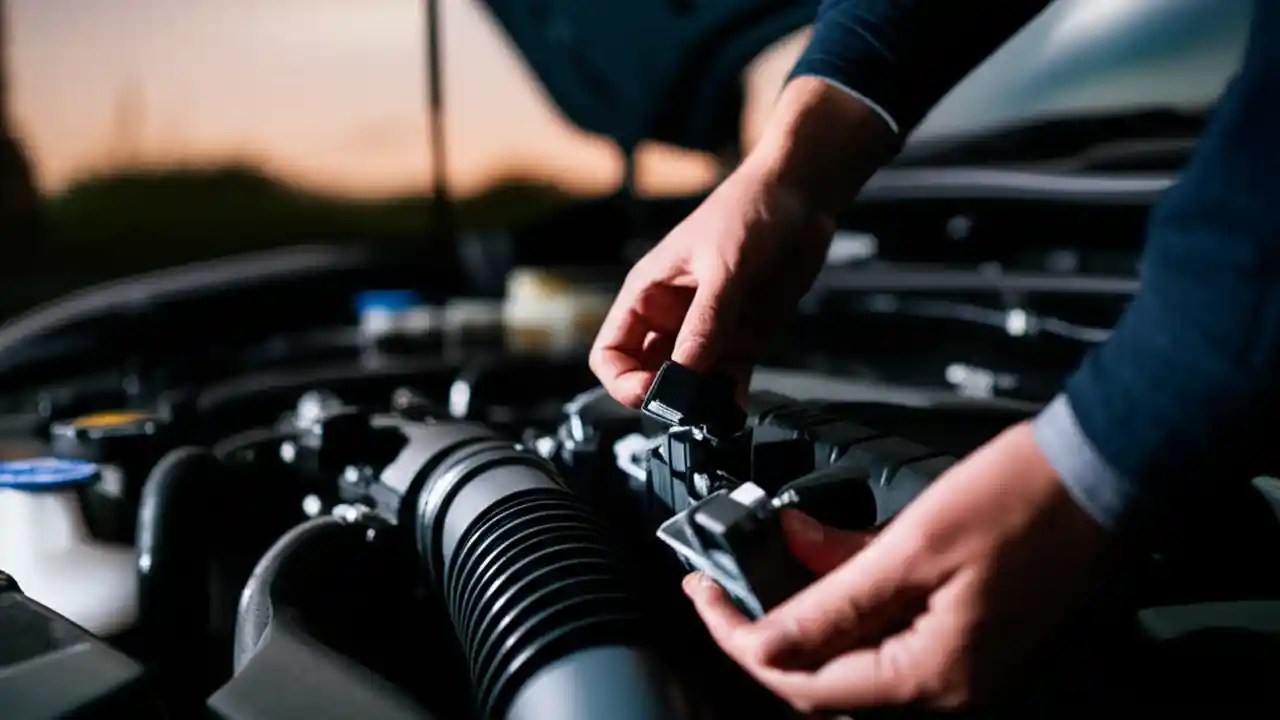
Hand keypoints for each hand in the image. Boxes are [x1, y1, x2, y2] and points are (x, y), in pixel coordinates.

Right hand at [589, 160, 834, 405]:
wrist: (801, 197)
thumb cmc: (748, 209)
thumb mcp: (723, 266)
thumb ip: (706, 322)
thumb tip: (685, 372)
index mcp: (648, 294)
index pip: (611, 352)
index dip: (623, 380)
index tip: (651, 393)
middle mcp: (672, 317)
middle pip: (649, 374)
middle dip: (664, 396)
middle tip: (688, 407)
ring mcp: (707, 330)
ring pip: (690, 382)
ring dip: (699, 401)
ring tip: (715, 410)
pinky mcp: (742, 337)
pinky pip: (728, 378)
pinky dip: (730, 397)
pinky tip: (735, 407)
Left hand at [684, 421, 1107, 711]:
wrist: (1099, 468)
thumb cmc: (1022, 503)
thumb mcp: (910, 549)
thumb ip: (832, 600)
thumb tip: (765, 640)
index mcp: (930, 676)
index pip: (805, 681)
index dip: (743, 642)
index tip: (703, 597)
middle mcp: (942, 680)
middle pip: (823, 672)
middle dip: (764, 626)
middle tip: (718, 581)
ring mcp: (953, 654)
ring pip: (849, 644)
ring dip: (801, 604)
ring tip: (759, 557)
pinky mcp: (958, 621)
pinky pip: (882, 619)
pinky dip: (843, 588)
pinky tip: (816, 544)